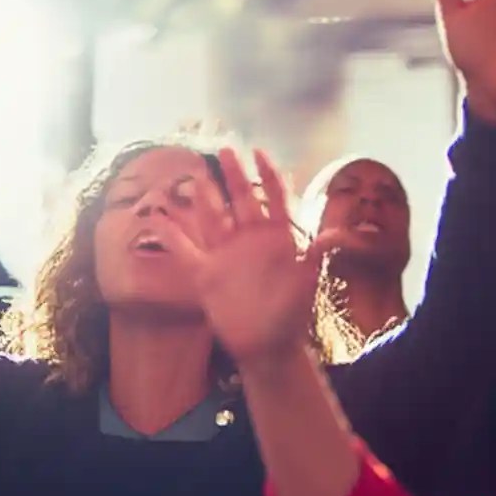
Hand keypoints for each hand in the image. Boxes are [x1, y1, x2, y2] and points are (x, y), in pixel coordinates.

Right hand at [166, 149, 339, 368]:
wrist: (269, 346)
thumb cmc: (292, 312)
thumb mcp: (308, 281)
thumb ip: (316, 254)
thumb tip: (337, 234)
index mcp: (277, 237)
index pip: (274, 197)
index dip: (268, 174)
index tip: (259, 152)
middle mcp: (250, 240)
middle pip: (241, 199)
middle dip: (234, 175)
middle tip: (225, 150)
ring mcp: (226, 255)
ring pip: (213, 218)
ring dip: (204, 198)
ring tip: (196, 176)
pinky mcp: (206, 274)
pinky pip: (186, 250)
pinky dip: (172, 236)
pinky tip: (158, 219)